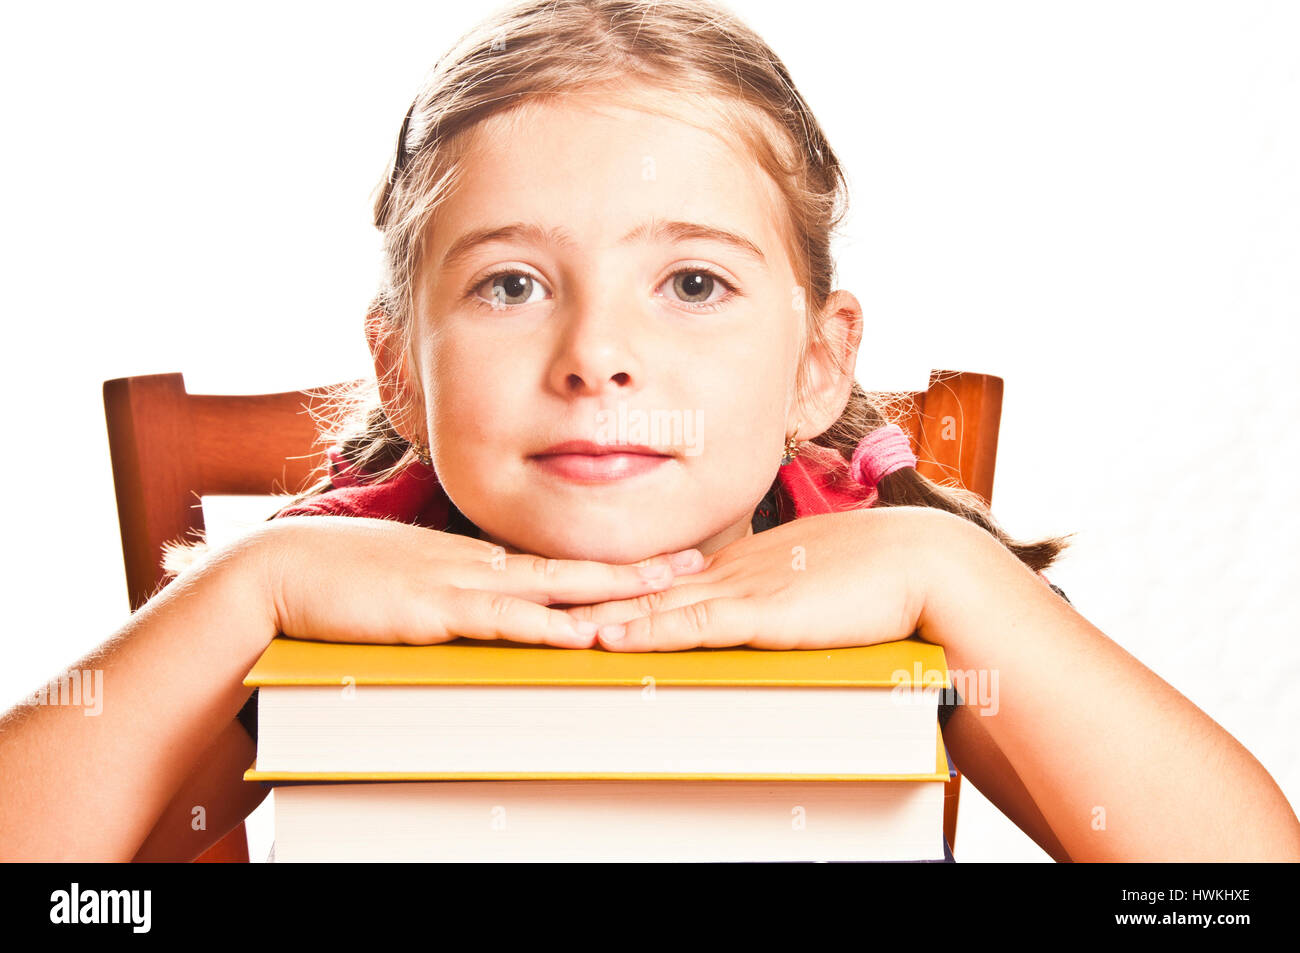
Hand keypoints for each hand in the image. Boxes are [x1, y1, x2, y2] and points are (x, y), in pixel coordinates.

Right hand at [250, 515, 705, 647]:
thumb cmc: (341, 578)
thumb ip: (451, 591)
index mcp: (474, 561)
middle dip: (634, 569)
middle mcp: (478, 567)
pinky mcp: (434, 612)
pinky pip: (501, 621)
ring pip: (551, 591)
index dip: (608, 565)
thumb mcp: (410, 580)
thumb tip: (484, 605)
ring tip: (663, 590)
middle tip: (692, 561)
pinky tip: (583, 633)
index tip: (655, 561)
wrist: (283, 571)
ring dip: (610, 592)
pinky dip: (546, 628)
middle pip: (572, 569)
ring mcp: (459, 586)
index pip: (556, 565)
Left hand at [564, 507, 939, 651]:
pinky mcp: (759, 614)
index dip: (615, 584)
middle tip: (532, 600)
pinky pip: (688, 627)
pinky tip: (606, 639)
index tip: (571, 587)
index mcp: (740, 563)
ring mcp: (741, 590)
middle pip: (641, 587)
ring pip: (652, 607)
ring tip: (543, 624)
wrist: (922, 564)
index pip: (662, 575)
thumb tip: (759, 609)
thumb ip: (777, 593)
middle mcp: (729, 571)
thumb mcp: (812, 581)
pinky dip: (643, 634)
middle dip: (585, 596)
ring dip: (596, 617)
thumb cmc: (879, 574)